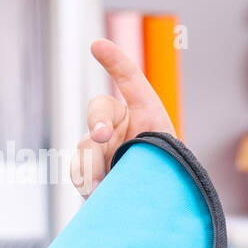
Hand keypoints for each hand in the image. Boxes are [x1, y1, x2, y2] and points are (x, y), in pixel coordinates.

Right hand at [69, 38, 175, 198]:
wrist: (156, 202)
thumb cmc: (167, 171)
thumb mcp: (170, 153)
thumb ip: (154, 144)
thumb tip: (123, 116)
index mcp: (142, 113)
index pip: (129, 79)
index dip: (115, 61)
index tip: (97, 46)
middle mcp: (117, 124)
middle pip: (99, 110)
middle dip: (98, 120)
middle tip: (102, 136)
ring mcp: (99, 148)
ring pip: (85, 145)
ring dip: (94, 163)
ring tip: (105, 183)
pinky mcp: (89, 172)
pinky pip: (78, 170)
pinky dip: (86, 181)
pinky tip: (98, 191)